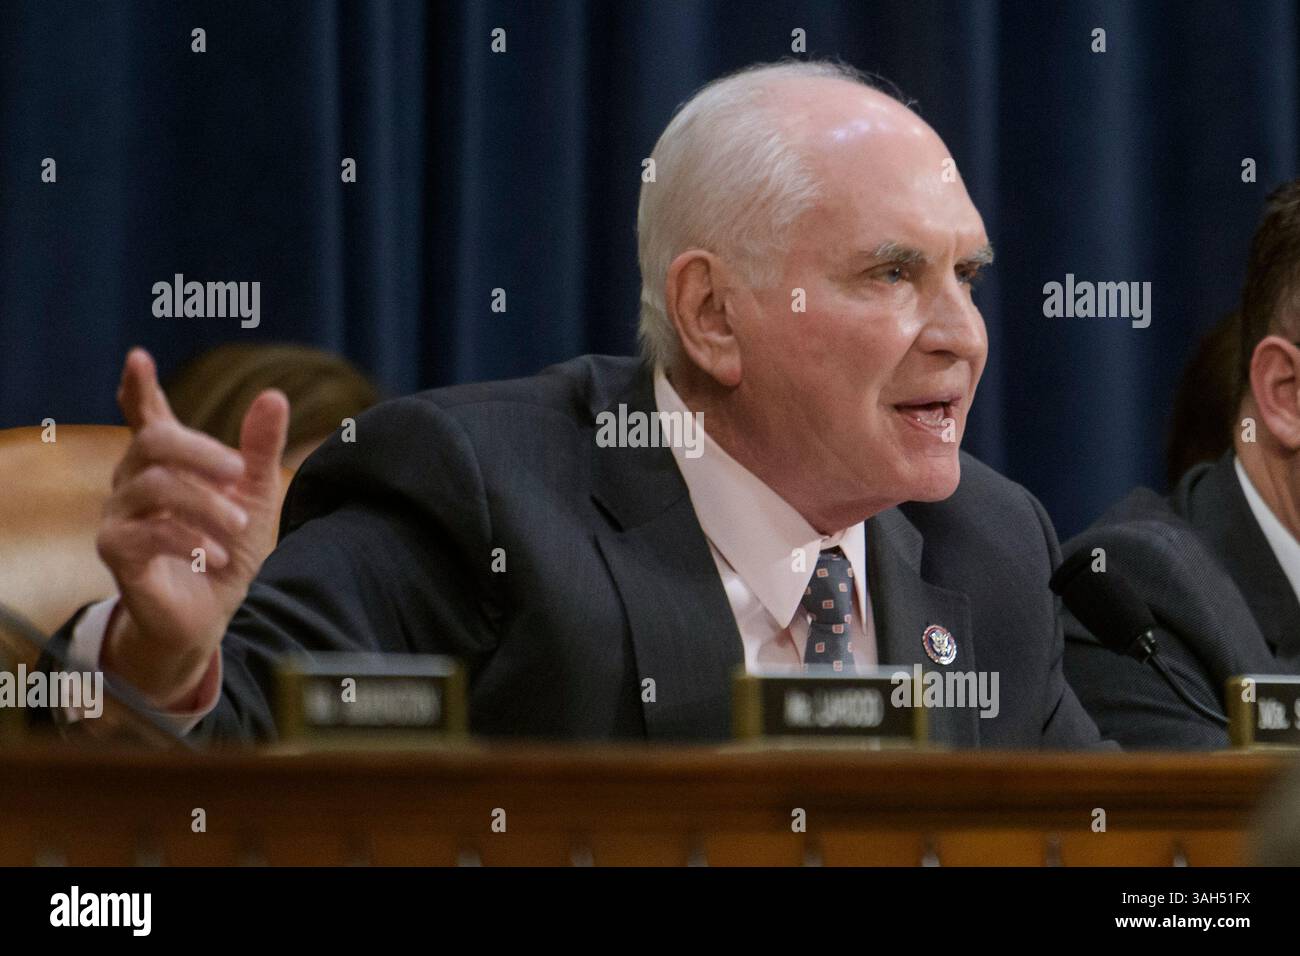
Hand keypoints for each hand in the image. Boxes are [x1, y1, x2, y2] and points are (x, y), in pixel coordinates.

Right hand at [95, 348, 287, 707]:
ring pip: (153, 486)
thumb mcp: (255, 496)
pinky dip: (188, 539)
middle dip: (199, 451)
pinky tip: (216, 556)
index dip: (140, 388)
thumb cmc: (227, 549)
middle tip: (240, 473)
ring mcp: (120, 516)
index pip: (146, 416)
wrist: (212, 614)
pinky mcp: (116, 552)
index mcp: (167, 464)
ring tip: (237, 528)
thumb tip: (274, 395)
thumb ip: (261, 449)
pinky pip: (146, 531)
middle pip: (152, 443)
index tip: (139, 357)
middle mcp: (134, 482)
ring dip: (204, 504)